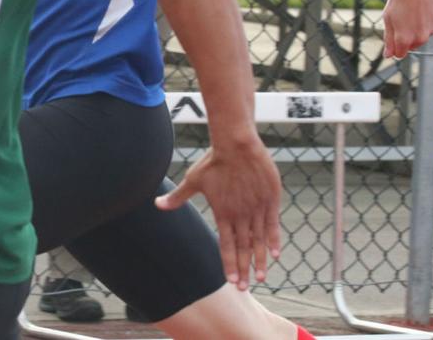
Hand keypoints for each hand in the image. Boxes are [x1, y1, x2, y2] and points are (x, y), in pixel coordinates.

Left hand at [156, 138, 281, 289]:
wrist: (236, 145)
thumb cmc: (213, 162)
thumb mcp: (193, 181)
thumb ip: (178, 197)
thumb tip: (156, 205)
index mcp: (223, 214)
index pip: (225, 246)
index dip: (228, 265)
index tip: (231, 281)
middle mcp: (240, 215)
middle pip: (243, 248)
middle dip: (243, 270)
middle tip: (245, 288)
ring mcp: (256, 208)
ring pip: (259, 240)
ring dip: (260, 260)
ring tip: (261, 277)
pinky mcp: (270, 200)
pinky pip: (273, 225)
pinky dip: (274, 240)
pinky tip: (275, 254)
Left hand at [382, 0, 432, 58]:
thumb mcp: (388, 19)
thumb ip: (389, 39)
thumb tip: (388, 55)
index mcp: (404, 39)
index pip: (400, 54)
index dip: (395, 48)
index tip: (394, 40)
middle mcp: (420, 38)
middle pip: (413, 46)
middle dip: (407, 38)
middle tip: (403, 20)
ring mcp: (432, 30)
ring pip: (424, 36)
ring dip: (419, 29)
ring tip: (414, 11)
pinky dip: (429, 21)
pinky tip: (424, 8)